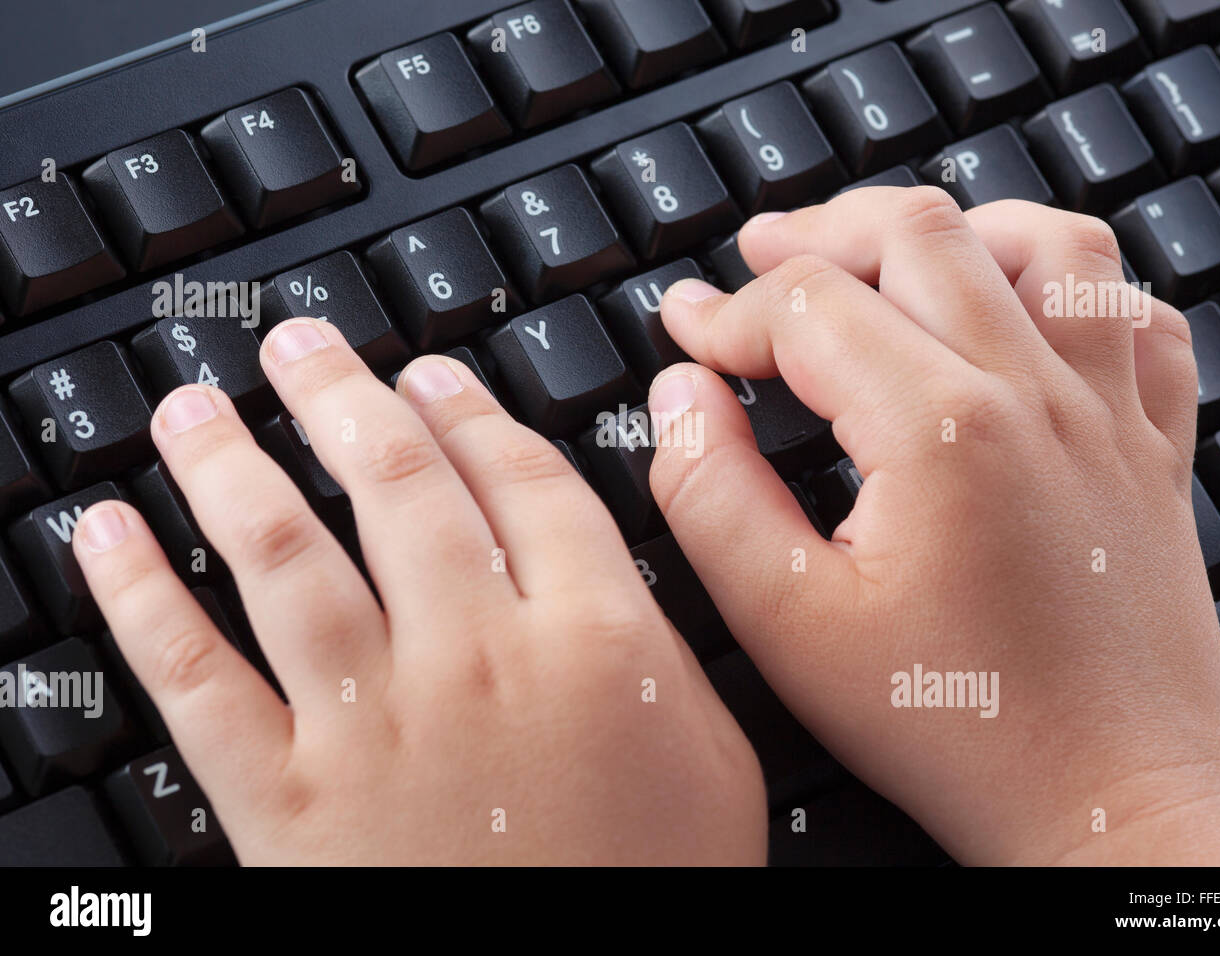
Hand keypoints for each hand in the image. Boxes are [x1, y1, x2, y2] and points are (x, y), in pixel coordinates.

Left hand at [73, 319, 766, 864]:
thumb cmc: (652, 890)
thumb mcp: (710, 755)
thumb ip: (656, 645)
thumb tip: (599, 565)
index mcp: (592, 638)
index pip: (522, 482)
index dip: (469, 413)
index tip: (429, 376)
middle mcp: (475, 657)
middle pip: (396, 485)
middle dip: (340, 397)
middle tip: (298, 347)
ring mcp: (374, 724)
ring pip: (285, 553)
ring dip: (232, 464)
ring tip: (197, 407)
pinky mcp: (288, 801)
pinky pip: (197, 678)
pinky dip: (141, 598)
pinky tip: (112, 536)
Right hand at [646, 188, 1219, 864]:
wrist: (1102, 798)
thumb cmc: (955, 726)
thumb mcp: (787, 623)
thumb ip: (711, 494)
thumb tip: (681, 397)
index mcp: (939, 430)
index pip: (810, 307)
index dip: (728, 309)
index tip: (688, 329)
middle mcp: (1034, 397)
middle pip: (920, 233)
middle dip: (820, 231)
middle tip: (760, 254)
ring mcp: (1108, 415)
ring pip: (1048, 244)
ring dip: (954, 229)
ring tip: (889, 252)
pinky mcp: (1152, 449)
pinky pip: (1139, 321)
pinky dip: (1078, 289)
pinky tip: (1025, 312)